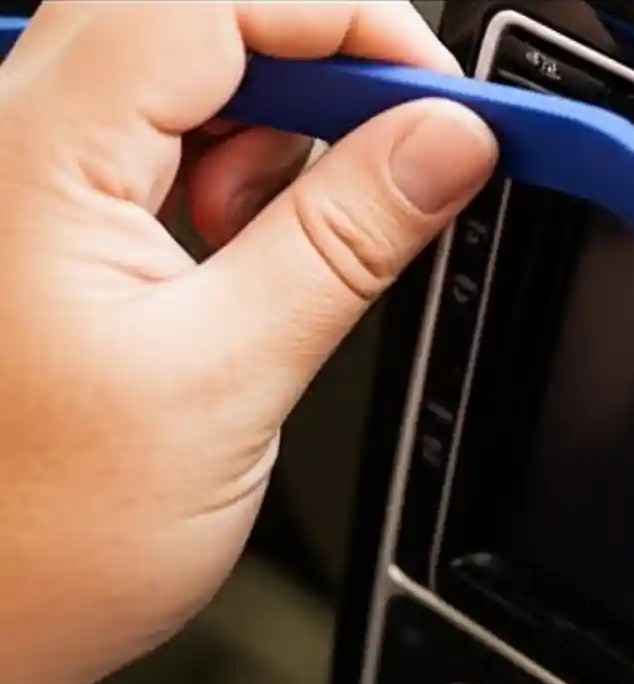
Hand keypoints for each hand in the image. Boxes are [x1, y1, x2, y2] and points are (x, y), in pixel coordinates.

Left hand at [0, 3, 495, 683]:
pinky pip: (158, 138)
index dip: (350, 21)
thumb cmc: (34, 537)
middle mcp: (9, 142)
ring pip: (182, 74)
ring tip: (275, 250)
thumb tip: (447, 144)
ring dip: (270, 138)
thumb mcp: (228, 379)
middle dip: (316, 82)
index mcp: (32, 158)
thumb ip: (346, 242)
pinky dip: (229, 179)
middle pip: (196, 19)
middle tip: (387, 164)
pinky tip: (230, 254)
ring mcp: (19, 175)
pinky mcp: (42, 213)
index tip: (439, 95)